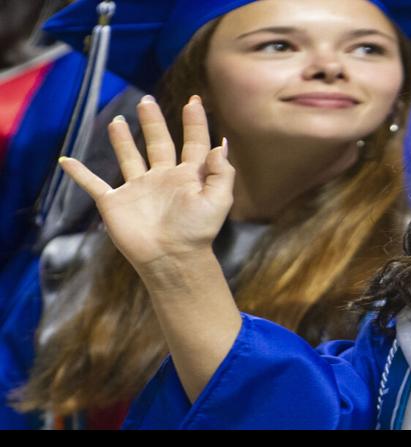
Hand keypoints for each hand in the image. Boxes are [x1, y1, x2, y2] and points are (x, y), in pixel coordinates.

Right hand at [57, 94, 233, 271]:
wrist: (171, 259)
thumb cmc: (197, 232)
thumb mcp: (218, 201)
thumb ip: (222, 173)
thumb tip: (221, 144)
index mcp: (188, 177)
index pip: (193, 143)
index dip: (195, 123)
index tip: (194, 100)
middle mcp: (162, 178)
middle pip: (158, 143)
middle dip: (153, 122)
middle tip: (147, 100)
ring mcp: (137, 189)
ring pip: (129, 157)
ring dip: (122, 139)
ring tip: (119, 120)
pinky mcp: (115, 202)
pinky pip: (93, 184)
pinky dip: (79, 173)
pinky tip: (66, 160)